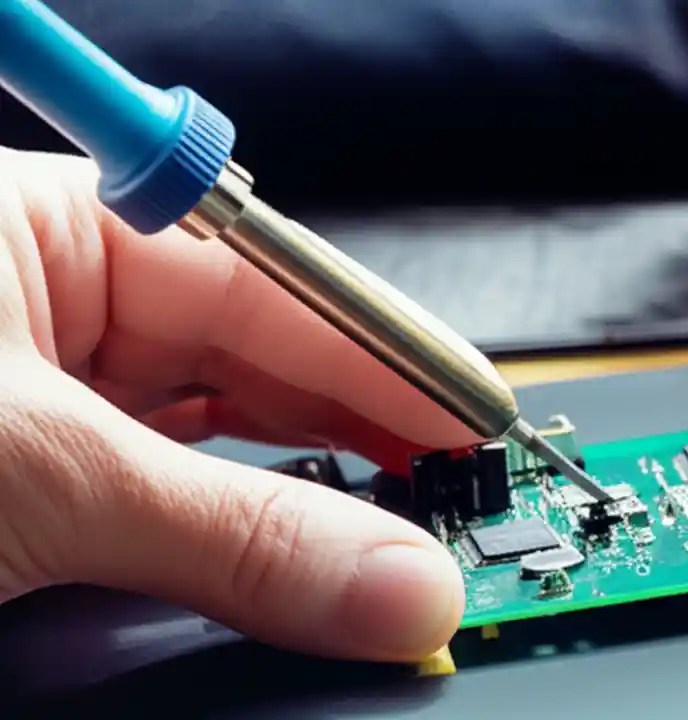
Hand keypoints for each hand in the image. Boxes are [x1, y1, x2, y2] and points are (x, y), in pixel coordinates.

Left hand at [0, 147, 480, 660]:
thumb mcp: (42, 478)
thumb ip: (232, 535)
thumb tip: (398, 584)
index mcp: (59, 227)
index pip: (282, 288)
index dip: (394, 361)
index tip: (482, 426)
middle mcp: (61, 296)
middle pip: (265, 361)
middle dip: (366, 432)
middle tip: (461, 495)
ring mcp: (48, 388)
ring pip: (223, 433)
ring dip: (313, 488)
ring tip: (401, 527)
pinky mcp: (37, 477)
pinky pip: (170, 492)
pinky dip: (239, 529)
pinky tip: (300, 545)